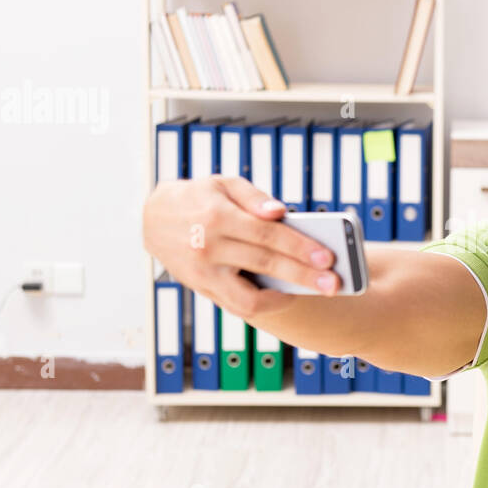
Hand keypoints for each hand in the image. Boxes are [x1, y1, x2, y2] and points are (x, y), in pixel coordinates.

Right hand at [141, 175, 340, 319]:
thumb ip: (254, 197)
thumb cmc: (198, 197)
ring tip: (311, 293)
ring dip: (283, 299)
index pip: (267, 234)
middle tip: (334, 284)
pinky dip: (263, 304)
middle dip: (303, 277)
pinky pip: (236, 305)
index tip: (328, 257)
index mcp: (217, 217)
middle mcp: (208, 248)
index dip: (300, 247)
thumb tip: (281, 213)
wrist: (152, 218)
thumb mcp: (223, 183)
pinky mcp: (200, 288)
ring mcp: (202, 273)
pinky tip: (285, 295)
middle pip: (265, 264)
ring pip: (248, 297)